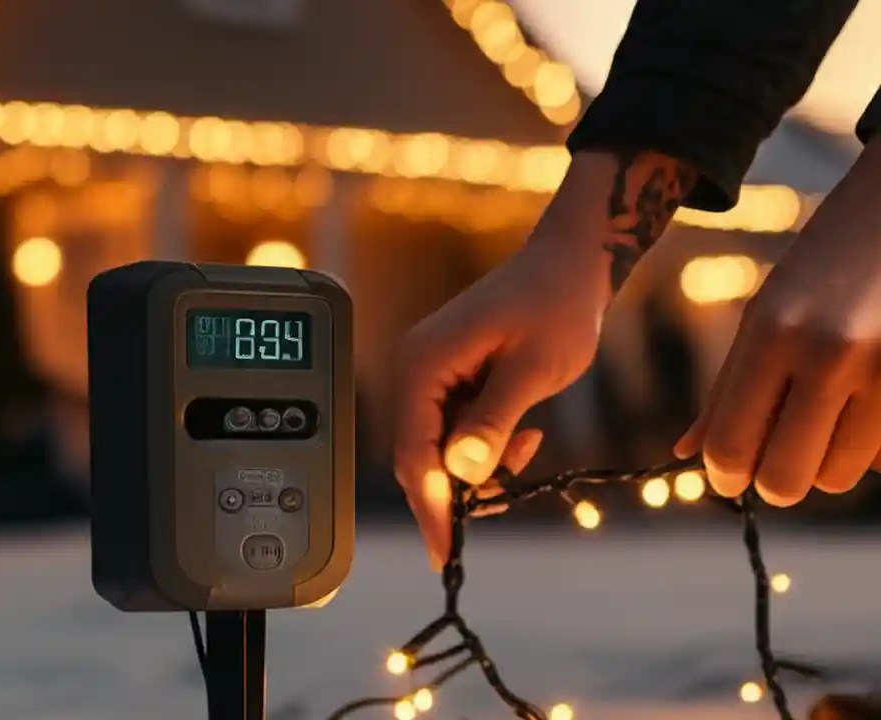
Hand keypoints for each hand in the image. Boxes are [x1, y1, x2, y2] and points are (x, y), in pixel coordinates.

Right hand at [394, 150, 695, 566]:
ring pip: (438, 449)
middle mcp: (415, 368)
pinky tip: (523, 434)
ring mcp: (431, 373)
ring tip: (527, 447)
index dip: (431, 505)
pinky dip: (486, 447)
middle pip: (418, 455)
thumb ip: (494, 420)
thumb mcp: (534, 367)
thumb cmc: (557, 305)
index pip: (414, 451)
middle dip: (456, 491)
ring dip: (478, 467)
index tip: (446, 552)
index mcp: (422, 363)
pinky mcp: (450, 378)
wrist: (571, 265)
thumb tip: (462, 474)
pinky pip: (455, 431)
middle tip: (499, 509)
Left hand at [675, 140, 880, 504]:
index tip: (730, 475)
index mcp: (773, 332)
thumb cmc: (829, 262)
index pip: (730, 445)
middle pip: (785, 479)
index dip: (725, 475)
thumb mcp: (766, 311)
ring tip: (834, 412)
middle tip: (781, 452)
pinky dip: (872, 446)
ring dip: (828, 461)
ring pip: (840, 478)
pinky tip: (871, 401)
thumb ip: (728, 387)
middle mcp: (831, 353)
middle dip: (776, 478)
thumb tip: (685, 453)